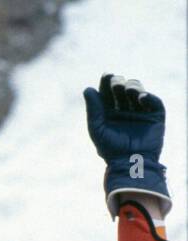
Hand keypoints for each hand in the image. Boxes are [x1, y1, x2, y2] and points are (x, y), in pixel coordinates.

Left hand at [83, 73, 169, 216]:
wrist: (130, 162)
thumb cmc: (110, 148)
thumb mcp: (97, 128)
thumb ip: (93, 109)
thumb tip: (87, 89)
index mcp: (109, 112)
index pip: (108, 92)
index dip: (107, 82)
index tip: (107, 75)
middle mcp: (125, 110)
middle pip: (122, 89)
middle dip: (119, 84)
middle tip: (116, 84)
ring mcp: (141, 112)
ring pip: (138, 91)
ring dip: (133, 87)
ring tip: (128, 90)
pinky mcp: (155, 116)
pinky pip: (154, 101)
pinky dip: (147, 96)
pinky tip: (140, 97)